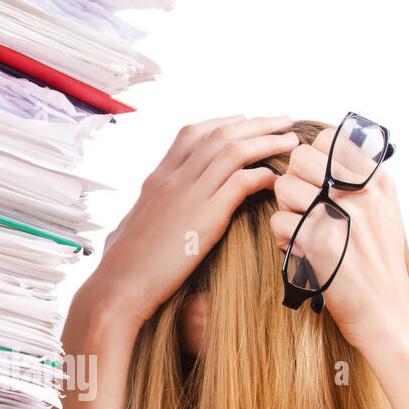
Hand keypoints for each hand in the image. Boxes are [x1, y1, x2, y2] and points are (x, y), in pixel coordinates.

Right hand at [88, 115, 299, 325]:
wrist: (118, 287)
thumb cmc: (122, 267)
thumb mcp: (131, 226)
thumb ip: (150, 212)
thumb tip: (150, 215)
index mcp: (156, 179)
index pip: (191, 134)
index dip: (222, 122)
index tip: (245, 121)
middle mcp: (172, 178)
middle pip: (220, 134)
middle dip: (256, 123)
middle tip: (282, 121)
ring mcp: (188, 195)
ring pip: (235, 151)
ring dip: (267, 141)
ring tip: (291, 141)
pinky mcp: (205, 217)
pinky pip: (241, 183)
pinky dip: (262, 175)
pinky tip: (276, 179)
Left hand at [269, 127, 408, 348]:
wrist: (385, 310)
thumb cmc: (378, 264)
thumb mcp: (382, 212)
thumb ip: (357, 182)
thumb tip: (322, 157)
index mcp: (376, 181)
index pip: (330, 140)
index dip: (311, 156)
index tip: (313, 179)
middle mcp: (359, 193)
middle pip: (300, 159)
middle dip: (293, 181)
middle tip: (303, 206)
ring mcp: (338, 215)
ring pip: (284, 187)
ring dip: (285, 209)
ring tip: (301, 229)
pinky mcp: (317, 242)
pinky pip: (278, 221)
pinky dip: (281, 237)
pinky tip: (298, 250)